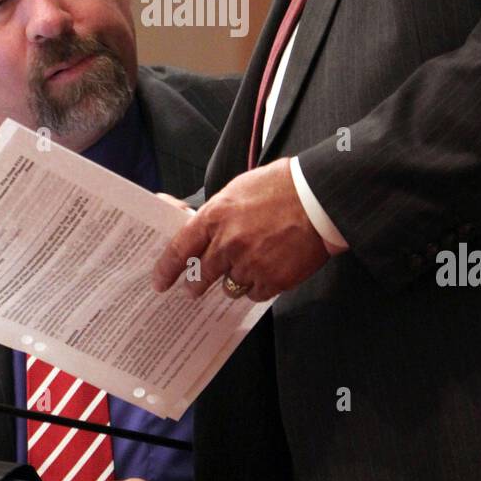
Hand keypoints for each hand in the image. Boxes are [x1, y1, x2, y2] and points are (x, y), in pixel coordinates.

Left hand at [151, 158, 329, 301]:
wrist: (319, 199)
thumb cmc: (282, 187)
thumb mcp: (239, 189)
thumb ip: (218, 214)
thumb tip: (203, 230)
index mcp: (216, 216)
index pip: (180, 249)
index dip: (166, 269)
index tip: (161, 280)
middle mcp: (228, 243)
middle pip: (201, 275)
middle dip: (195, 285)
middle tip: (194, 288)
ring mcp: (249, 264)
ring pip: (229, 286)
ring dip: (234, 280)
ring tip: (248, 266)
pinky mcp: (272, 280)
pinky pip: (254, 293)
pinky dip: (258, 286)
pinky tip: (267, 272)